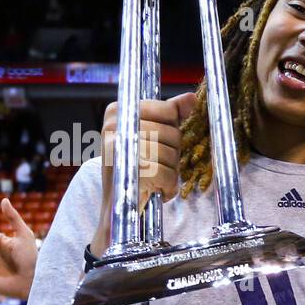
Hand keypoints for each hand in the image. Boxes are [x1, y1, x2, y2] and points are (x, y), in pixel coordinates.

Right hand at [93, 92, 196, 254]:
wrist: (117, 206)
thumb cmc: (137, 169)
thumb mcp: (152, 136)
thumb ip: (170, 115)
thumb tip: (191, 97)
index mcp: (117, 110)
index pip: (167, 111)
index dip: (172, 130)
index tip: (159, 143)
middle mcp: (113, 125)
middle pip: (171, 133)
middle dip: (172, 154)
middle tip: (157, 165)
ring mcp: (117, 147)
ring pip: (170, 154)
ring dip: (170, 171)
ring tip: (154, 177)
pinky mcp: (125, 170)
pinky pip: (165, 173)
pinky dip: (168, 186)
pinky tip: (156, 189)